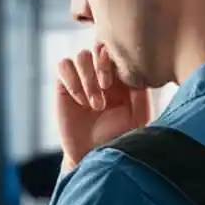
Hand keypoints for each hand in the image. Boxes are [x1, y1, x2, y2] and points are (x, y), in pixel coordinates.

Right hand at [57, 44, 150, 168]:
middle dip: (102, 65)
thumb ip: (141, 93)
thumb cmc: (120, 140)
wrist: (94, 157)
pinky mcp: (63, 86)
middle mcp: (101, 74)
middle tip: (106, 87)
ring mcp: (81, 79)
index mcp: (122, 76)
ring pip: (81, 55)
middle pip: (98, 47)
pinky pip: (63, 66)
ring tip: (95, 104)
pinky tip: (80, 101)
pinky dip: (72, 79)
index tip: (120, 81)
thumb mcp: (138, 117)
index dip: (118, 58)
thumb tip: (138, 69)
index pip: (119, 51)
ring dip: (88, 77)